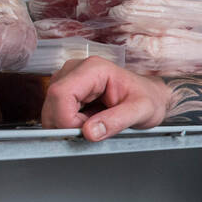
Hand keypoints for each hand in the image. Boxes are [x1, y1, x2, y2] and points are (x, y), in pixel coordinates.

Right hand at [41, 56, 173, 140]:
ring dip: (68, 125)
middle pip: (52, 103)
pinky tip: (88, 120)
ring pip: (50, 110)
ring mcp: (67, 79)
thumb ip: (117, 121)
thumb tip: (89, 132)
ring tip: (95, 122)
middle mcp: (75, 69)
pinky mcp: (65, 90)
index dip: (67, 119)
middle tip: (95, 129)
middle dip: (67, 125)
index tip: (86, 132)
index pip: (61, 94)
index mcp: (94, 69)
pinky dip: (69, 123)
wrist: (151, 96)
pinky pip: (55, 112)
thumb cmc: (148, 99)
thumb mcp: (142, 111)